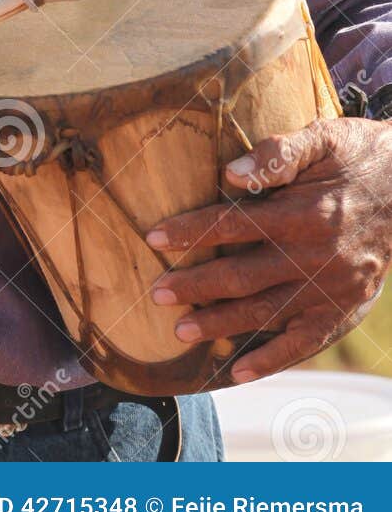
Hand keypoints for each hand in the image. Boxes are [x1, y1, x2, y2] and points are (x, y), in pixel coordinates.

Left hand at [144, 116, 391, 381]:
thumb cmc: (358, 156)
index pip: (234, 225)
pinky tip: (238, 372)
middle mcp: (316, 256)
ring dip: (221, 325)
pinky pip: (303, 343)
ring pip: (267, 312)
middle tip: (157, 294)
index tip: (154, 238)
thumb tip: (231, 174)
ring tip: (181, 332)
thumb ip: (278, 154)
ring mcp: (330, 289)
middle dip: (196, 286)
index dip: (192, 232)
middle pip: (244, 275)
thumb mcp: (323, 138)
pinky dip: (271, 360)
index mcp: (305, 212)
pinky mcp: (343, 310)